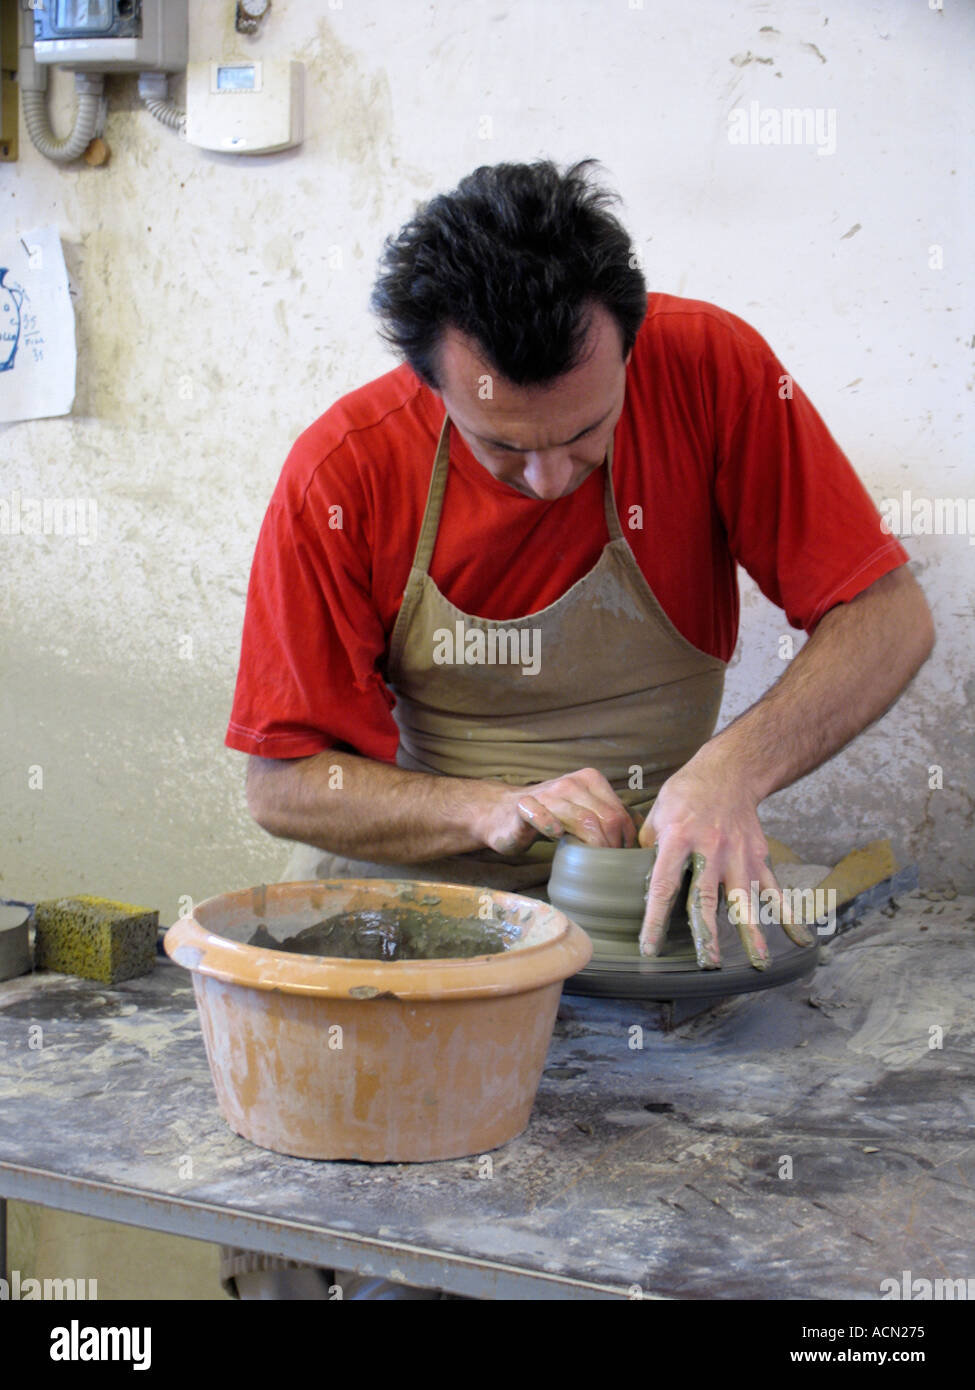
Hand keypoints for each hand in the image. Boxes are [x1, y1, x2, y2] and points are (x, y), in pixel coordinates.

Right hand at [479, 766, 638, 854]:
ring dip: (592, 846)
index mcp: (589, 780)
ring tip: (591, 864)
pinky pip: (542, 816)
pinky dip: (551, 828)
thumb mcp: (582, 811)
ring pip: (582, 819)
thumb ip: (607, 817)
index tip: (621, 858)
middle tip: (608, 867)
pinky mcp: (524, 805)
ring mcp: (548, 792)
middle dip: (612, 847)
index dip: (625, 839)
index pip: (619, 812)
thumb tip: (641, 836)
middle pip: (605, 818)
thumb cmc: (548, 817)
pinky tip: (557, 838)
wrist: (502, 814)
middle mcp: (571, 782)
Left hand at [637, 756, 814, 969]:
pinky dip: (787, 915)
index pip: (664, 885)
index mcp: (678, 839)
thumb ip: (649, 850)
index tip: (649, 947)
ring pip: (744, 899)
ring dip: (751, 932)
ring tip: (758, 963)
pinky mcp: (758, 856)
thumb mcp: (658, 815)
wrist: (728, 772)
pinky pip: (773, 889)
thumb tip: (638, 884)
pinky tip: (800, 940)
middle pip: (706, 897)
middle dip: (707, 933)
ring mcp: (738, 855)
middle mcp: (710, 849)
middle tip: (707, 963)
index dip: (655, 919)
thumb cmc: (686, 795)